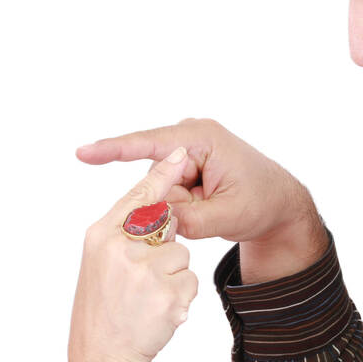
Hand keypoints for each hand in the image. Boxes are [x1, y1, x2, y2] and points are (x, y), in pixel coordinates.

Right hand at [69, 147, 198, 361]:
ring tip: (147, 298)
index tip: (179, 152)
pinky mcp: (164, 293)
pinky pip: (189, 280)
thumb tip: (156, 205)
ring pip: (181, 254)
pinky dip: (181, 296)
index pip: (136, 194)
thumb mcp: (102, 258)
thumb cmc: (102, 306)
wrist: (103, 357)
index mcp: (101, 234)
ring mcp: (142, 271)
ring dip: (174, 276)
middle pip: (164, 224)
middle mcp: (118, 248)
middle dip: (162, 245)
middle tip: (137, 278)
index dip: (160, 172)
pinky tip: (159, 313)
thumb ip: (124, 227)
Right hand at [76, 118, 326, 283]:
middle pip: (155, 177)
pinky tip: (206, 208)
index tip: (84, 153)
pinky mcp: (182, 167)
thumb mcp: (230, 216)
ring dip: (179, 208)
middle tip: (207, 211)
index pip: (150, 145)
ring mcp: (185, 152)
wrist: (278, 204)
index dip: (114, 149)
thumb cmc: (262, 202)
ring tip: (212, 209)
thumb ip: (191, 220)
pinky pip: (165, 194)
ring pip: (159, 191)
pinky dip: (181, 209)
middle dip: (171, 203)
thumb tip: (156, 223)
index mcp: (202, 138)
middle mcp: (189, 138)